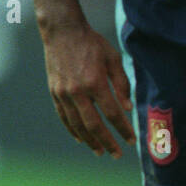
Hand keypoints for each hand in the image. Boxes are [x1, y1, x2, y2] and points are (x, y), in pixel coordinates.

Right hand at [42, 21, 135, 156]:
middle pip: (94, 124)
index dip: (122, 129)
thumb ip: (122, 84)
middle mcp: (78, 91)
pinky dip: (73, 130)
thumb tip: (128, 108)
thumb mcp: (113, 58)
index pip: (112, 113)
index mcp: (95, 82)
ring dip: (90, 141)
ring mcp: (63, 93)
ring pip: (77, 125)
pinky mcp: (54, 93)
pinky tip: (81, 139)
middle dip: (107, 142)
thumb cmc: (92, 43)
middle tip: (117, 154)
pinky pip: (64, 117)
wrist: (62, 31)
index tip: (131, 140)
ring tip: (100, 151)